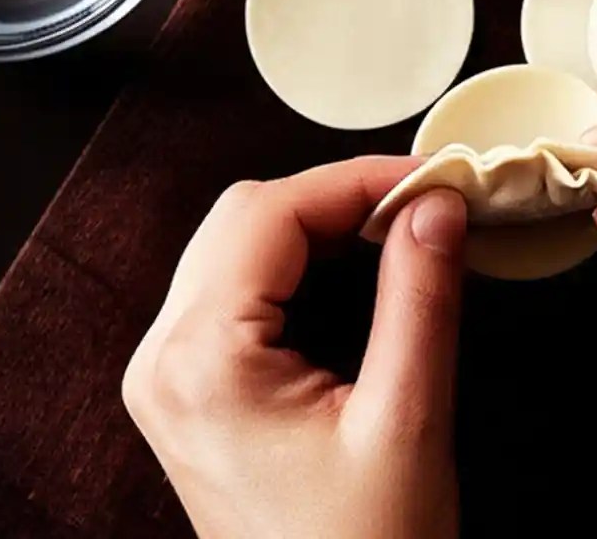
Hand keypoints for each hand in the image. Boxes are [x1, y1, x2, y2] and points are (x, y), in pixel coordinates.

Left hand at [122, 157, 466, 538]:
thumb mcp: (406, 420)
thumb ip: (419, 298)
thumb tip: (434, 205)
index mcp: (200, 362)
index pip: (270, 214)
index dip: (357, 180)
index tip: (433, 176)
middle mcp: (162, 360)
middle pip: (242, 219)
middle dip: (335, 197)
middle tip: (422, 204)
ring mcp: (166, 377)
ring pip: (235, 246)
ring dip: (315, 226)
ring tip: (397, 230)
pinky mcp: (188, 392)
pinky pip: (232, 290)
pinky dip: (294, 263)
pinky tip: (352, 270)